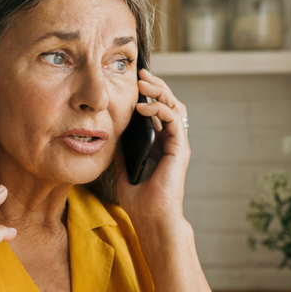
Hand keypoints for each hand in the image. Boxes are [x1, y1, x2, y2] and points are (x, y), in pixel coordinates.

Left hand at [115, 68, 190, 224]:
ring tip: (143, 83)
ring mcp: (177, 144)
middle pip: (169, 103)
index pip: (158, 110)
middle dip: (156, 86)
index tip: (134, 82)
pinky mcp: (180, 149)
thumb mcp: (123, 167)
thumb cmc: (139, 199)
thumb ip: (122, 149)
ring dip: (159, 91)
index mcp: (160, 144)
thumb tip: (111, 131)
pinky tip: (143, 106)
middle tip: (140, 73)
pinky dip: (159, 108)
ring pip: (175, 106)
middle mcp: (171, 141)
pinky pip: (173, 120)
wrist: (150, 218)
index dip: (149, 94)